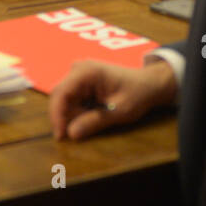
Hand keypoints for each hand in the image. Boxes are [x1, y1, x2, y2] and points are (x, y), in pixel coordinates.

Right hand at [49, 59, 177, 139]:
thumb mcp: (118, 111)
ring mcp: (78, 73)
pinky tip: (93, 113)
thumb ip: (95, 121)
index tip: (61, 136)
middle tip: (79, 132)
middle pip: (59, 96)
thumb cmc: (137, 94)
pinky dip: (77, 111)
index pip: (61, 93)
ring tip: (95, 119)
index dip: (57, 115)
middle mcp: (78, 69)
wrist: (149, 84)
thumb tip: (71, 134)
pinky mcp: (80, 81)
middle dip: (65, 116)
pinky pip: (70, 99)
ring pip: (63, 99)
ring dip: (72, 114)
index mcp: (87, 72)